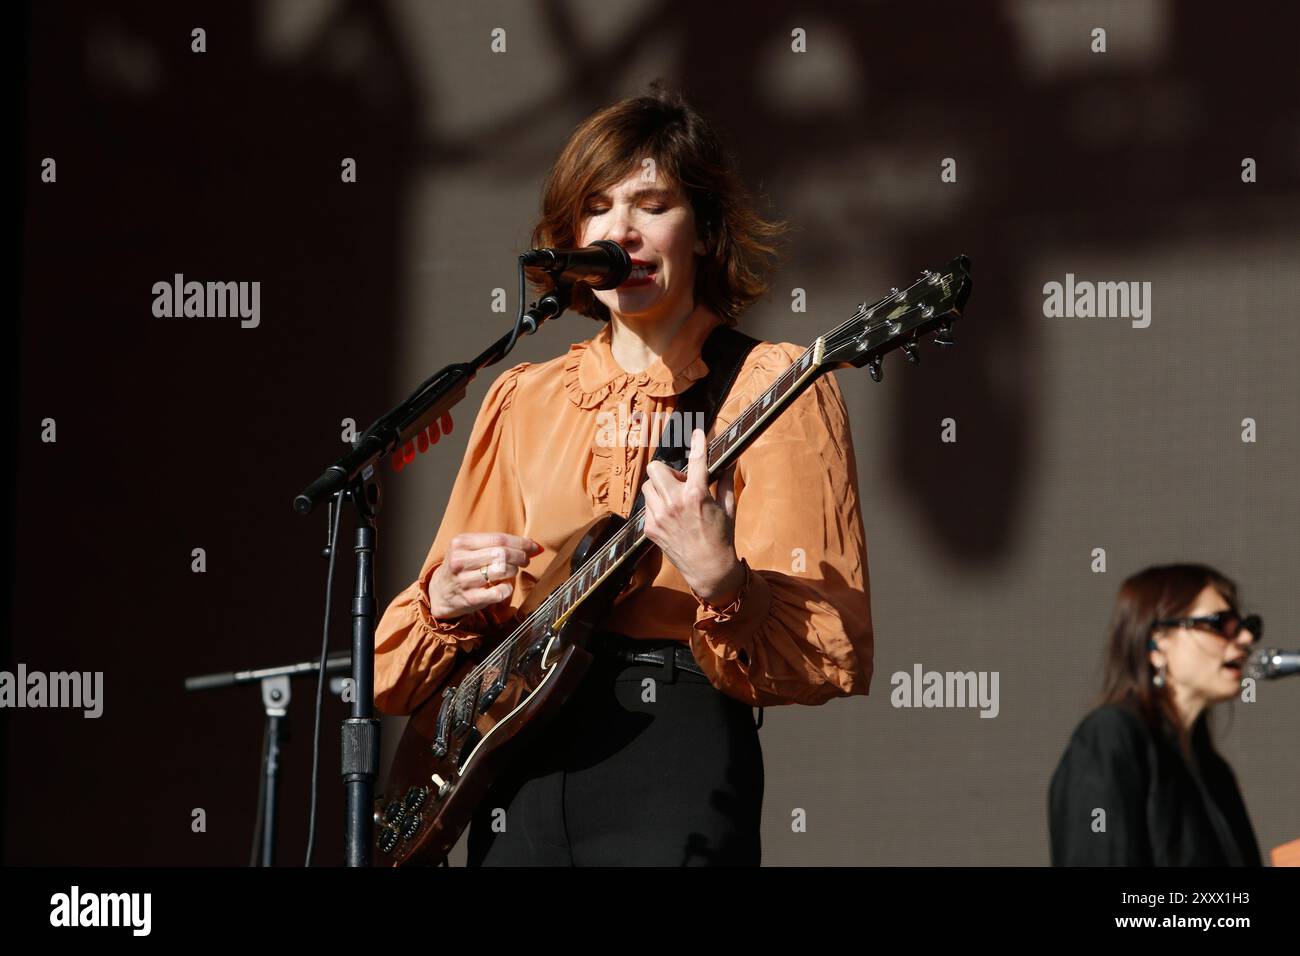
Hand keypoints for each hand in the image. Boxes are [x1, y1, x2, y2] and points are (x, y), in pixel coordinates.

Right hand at [429, 532, 541, 619]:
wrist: (438, 593)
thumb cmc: (460, 567)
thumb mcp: (469, 548)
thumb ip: (495, 544)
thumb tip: (531, 545)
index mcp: (460, 543)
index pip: (499, 539)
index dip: (521, 542)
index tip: (533, 546)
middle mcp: (459, 560)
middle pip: (502, 554)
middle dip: (520, 556)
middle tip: (525, 560)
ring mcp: (464, 580)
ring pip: (502, 571)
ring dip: (514, 570)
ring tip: (513, 570)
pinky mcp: (469, 599)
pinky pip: (498, 592)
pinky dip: (507, 588)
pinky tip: (504, 586)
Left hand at [641, 428, 744, 603]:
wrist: (709, 570)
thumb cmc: (722, 537)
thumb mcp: (728, 507)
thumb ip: (724, 480)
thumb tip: (728, 460)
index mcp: (696, 495)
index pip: (696, 460)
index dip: (699, 442)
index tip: (697, 432)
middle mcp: (674, 502)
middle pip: (656, 468)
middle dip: (667, 471)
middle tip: (681, 481)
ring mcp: (659, 516)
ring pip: (648, 487)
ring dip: (660, 488)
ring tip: (675, 501)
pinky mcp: (651, 529)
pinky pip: (648, 507)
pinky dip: (657, 507)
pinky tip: (671, 517)